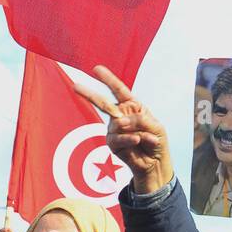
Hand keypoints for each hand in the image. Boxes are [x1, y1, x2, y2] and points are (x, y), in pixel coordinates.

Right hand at [75, 66, 173, 194]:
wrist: (155, 163)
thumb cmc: (157, 142)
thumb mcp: (156, 126)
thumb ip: (141, 120)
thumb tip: (121, 121)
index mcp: (132, 107)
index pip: (119, 90)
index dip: (108, 79)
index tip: (96, 69)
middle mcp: (120, 116)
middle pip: (103, 103)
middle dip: (89, 94)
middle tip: (75, 86)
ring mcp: (114, 130)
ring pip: (119, 124)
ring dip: (138, 131)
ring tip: (149, 139)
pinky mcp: (112, 144)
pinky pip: (118, 137)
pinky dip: (130, 138)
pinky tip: (138, 140)